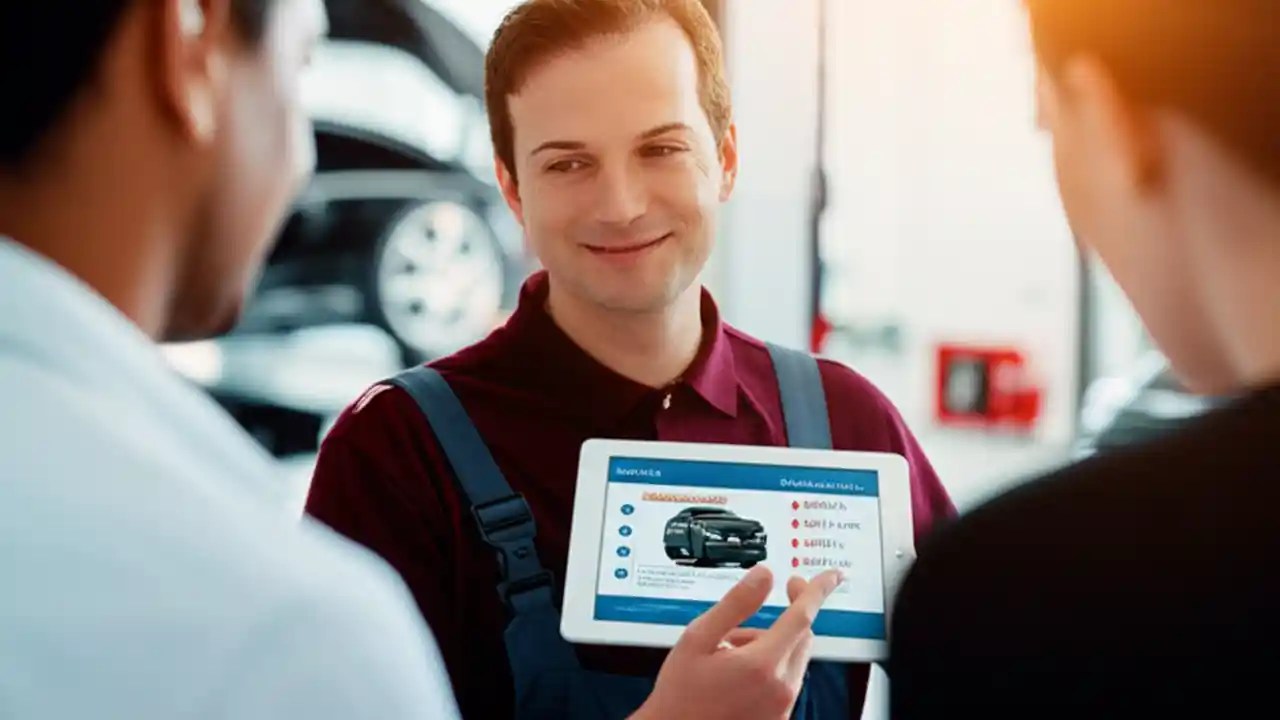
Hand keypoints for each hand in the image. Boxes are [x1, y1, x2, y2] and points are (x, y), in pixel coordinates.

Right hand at [631, 565, 843, 719]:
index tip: (831, 576)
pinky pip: (787, 681)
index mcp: (762, 664)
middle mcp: (780, 687)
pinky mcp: (779, 717)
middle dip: (781, 620)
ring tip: (727, 656)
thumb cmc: (680, 696)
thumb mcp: (697, 640)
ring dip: (771, 645)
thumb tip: (764, 576)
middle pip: (803, 637)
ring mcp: (782, 706)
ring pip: (794, 658)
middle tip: (745, 622)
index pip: (803, 615)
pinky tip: (735, 676)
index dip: (818, 590)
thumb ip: (735, 604)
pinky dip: (769, 668)